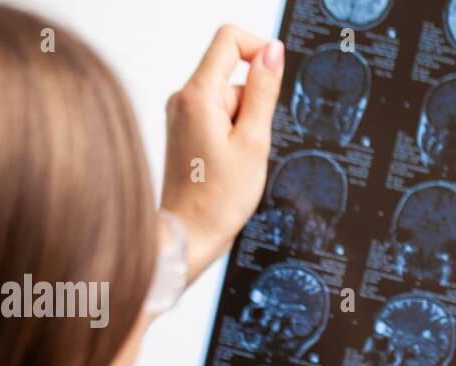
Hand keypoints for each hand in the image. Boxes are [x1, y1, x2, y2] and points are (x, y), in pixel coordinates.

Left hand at [161, 25, 283, 281]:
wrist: (190, 234)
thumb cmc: (218, 199)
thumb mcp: (254, 142)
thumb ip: (264, 91)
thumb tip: (272, 51)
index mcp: (198, 95)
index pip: (229, 40)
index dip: (259, 50)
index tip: (274, 79)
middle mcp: (183, 99)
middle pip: (232, 76)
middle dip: (253, 105)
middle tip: (249, 145)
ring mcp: (181, 115)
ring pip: (228, 100)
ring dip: (244, 126)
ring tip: (236, 160)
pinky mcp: (185, 131)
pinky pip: (218, 118)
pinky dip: (232, 136)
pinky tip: (228, 164)